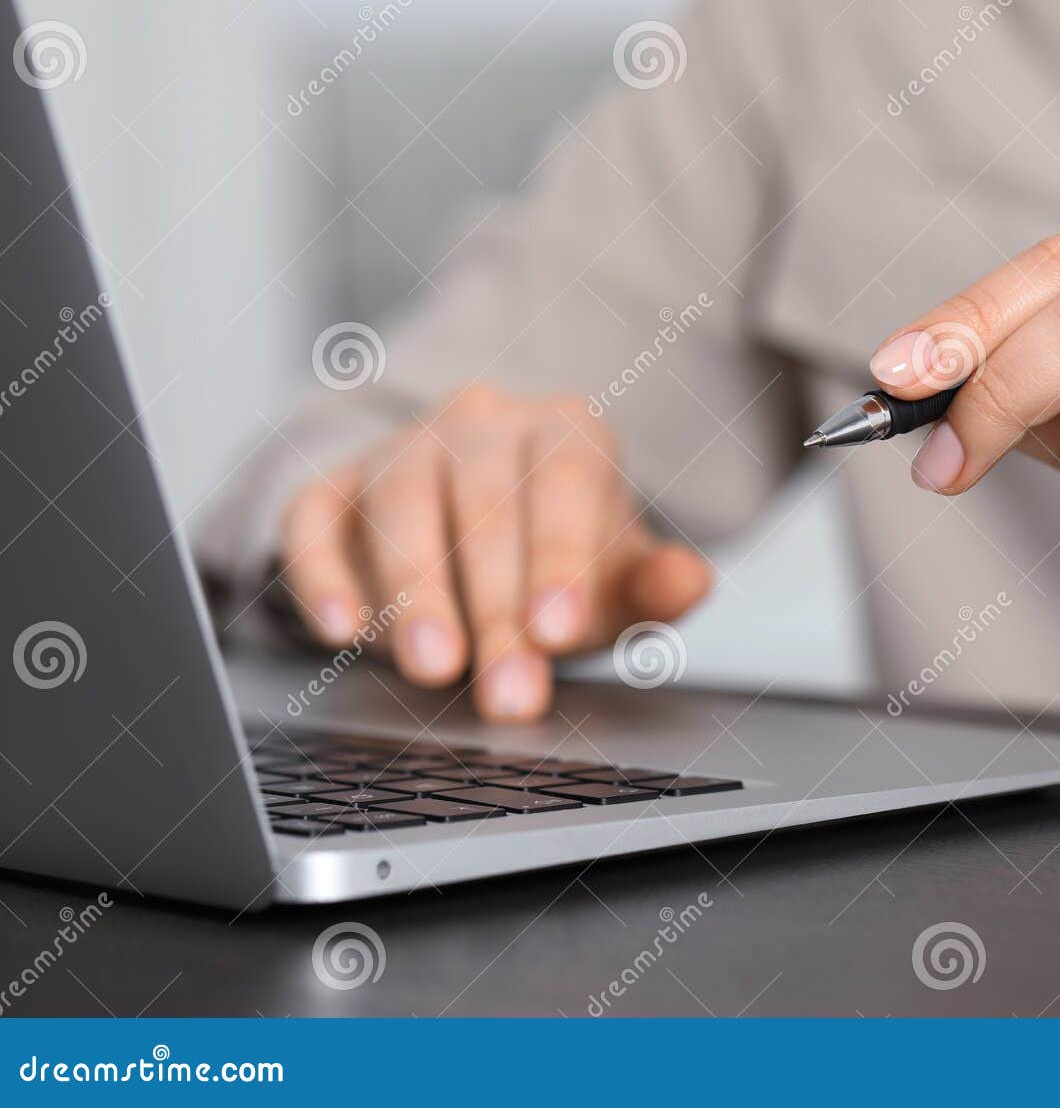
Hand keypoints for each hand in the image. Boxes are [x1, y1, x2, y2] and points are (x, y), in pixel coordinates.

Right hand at [278, 386, 710, 721]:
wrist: (481, 544)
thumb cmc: (558, 568)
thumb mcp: (616, 581)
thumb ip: (654, 586)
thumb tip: (688, 581)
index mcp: (564, 432)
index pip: (565, 482)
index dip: (559, 558)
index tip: (556, 632)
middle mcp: (481, 424)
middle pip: (483, 505)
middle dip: (496, 610)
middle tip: (509, 694)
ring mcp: (400, 449)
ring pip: (399, 505)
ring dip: (415, 593)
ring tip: (435, 668)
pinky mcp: (330, 488)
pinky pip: (312, 520)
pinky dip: (321, 573)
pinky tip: (342, 630)